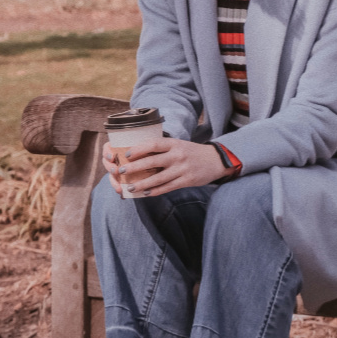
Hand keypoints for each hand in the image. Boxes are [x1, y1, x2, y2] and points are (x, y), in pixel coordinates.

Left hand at [102, 138, 227, 196]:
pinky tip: (145, 193)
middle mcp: (177, 155)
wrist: (215, 160)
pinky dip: (155, 191)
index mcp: (174, 143)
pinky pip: (167, 188)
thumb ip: (163, 149)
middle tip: (121, 172)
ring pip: (158, 178)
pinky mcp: (186, 181)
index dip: (139, 149)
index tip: (127, 155)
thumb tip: (139, 155)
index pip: (153, 144)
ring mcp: (182, 169)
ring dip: (142, 184)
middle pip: (152, 162)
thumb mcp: (179, 145)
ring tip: (130, 188)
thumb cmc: (192, 152)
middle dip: (134, 168)